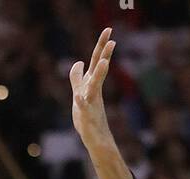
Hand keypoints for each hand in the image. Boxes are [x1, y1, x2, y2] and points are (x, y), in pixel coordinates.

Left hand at [69, 28, 115, 148]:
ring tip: (103, 62)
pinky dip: (81, 103)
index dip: (102, 46)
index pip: (97, 60)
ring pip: (95, 86)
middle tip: (112, 39)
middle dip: (104, 53)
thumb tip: (78, 62)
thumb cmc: (87, 115)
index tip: (109, 30)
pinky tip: (79, 98)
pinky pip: (83, 108)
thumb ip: (77, 77)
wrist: (95, 137)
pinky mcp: (86, 116)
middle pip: (98, 68)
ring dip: (98, 74)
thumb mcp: (79, 91)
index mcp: (92, 83)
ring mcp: (91, 102)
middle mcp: (93, 90)